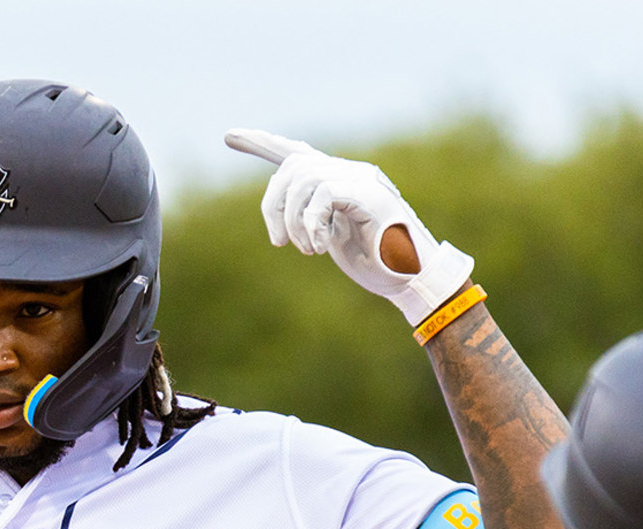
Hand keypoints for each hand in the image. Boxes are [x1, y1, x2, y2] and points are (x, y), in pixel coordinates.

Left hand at [224, 129, 474, 326]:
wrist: (413, 278)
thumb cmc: (376, 262)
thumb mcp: (334, 237)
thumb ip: (314, 218)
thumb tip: (284, 221)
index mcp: (338, 181)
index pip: (295, 152)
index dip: (262, 143)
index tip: (229, 136)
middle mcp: (349, 172)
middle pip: (291, 166)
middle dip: (272, 205)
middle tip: (280, 242)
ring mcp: (360, 179)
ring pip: (302, 178)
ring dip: (293, 219)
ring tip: (306, 249)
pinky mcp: (367, 193)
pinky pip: (322, 193)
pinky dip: (312, 223)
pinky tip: (320, 246)